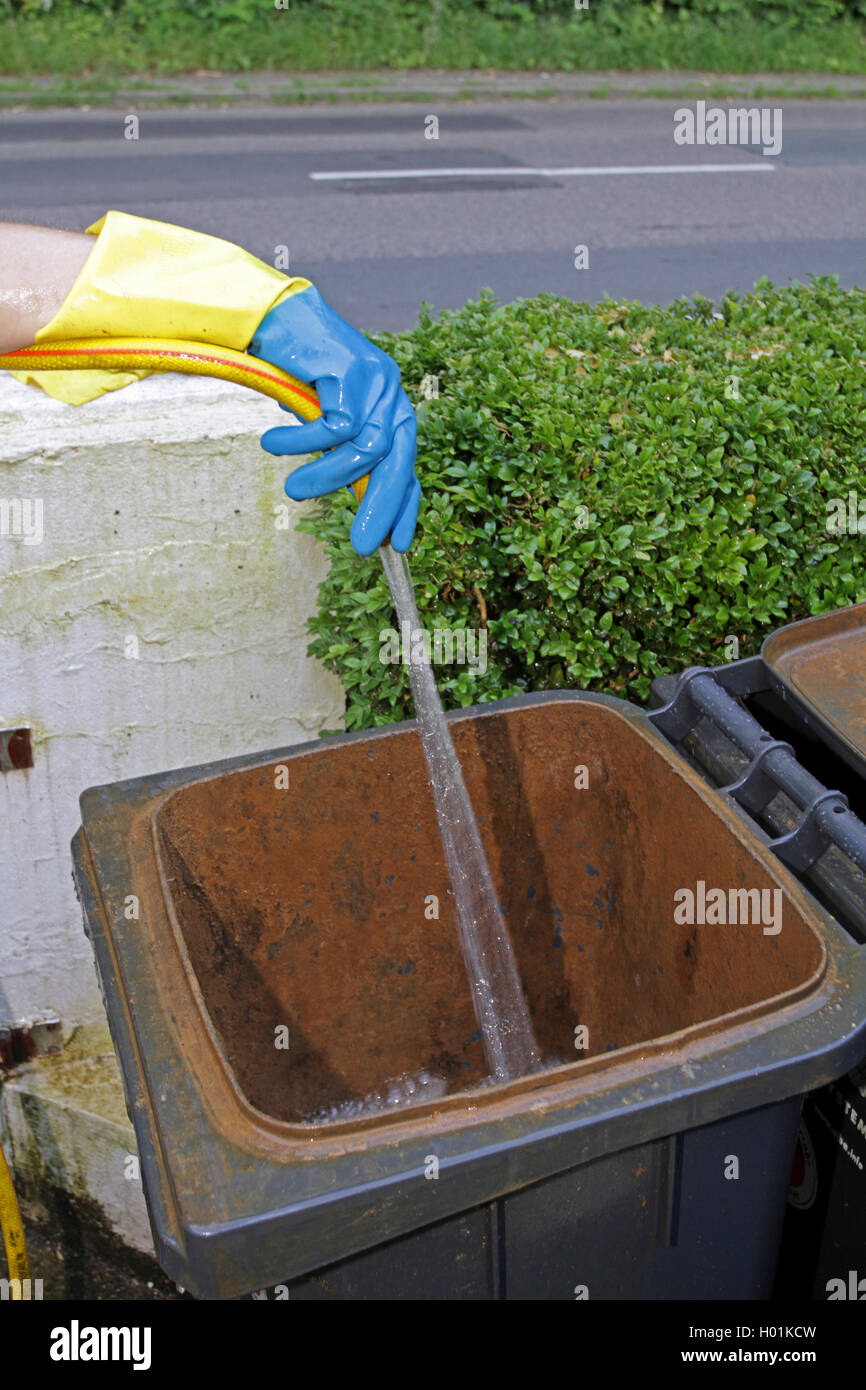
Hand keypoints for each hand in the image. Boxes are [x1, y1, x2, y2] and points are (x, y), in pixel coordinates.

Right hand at [248, 285, 419, 555]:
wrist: (275, 319)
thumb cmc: (300, 373)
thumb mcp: (328, 419)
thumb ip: (347, 449)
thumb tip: (357, 494)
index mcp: (391, 408)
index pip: (406, 465)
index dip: (404, 506)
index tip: (397, 544)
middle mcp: (391, 394)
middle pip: (397, 461)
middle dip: (381, 508)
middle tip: (364, 546)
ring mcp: (376, 380)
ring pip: (366, 449)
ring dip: (327, 477)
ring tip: (294, 491)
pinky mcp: (352, 369)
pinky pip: (336, 426)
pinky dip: (303, 443)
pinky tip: (275, 446)